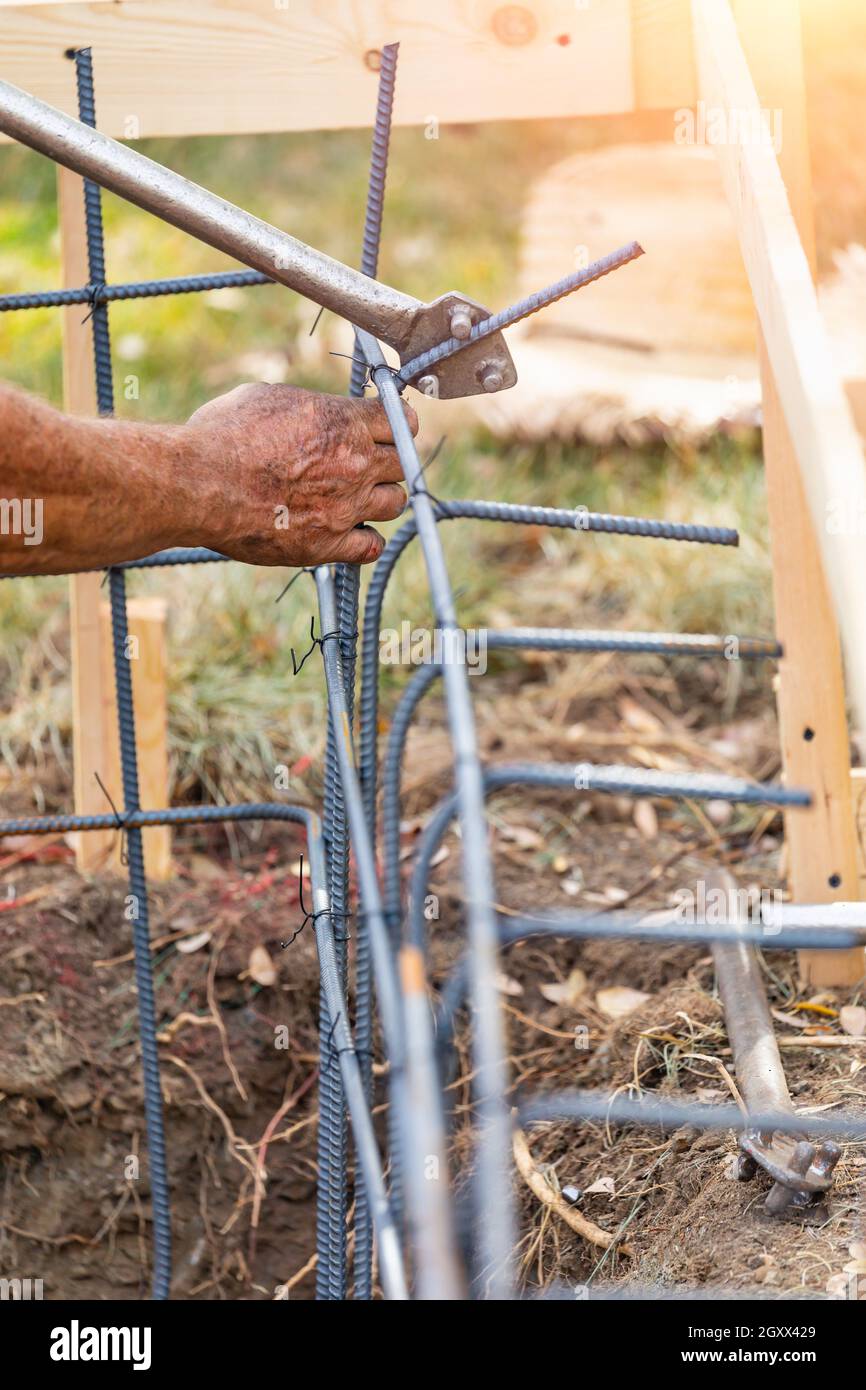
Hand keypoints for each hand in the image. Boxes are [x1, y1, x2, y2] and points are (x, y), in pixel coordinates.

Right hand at [183, 382, 417, 565]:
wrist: (200, 484)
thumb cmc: (223, 435)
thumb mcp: (268, 398)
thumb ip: (307, 407)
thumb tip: (314, 411)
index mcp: (344, 422)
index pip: (400, 421)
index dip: (394, 425)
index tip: (384, 431)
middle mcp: (355, 464)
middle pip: (401, 464)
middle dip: (385, 462)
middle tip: (363, 466)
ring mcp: (346, 507)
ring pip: (394, 504)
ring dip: (379, 500)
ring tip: (354, 498)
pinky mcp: (328, 544)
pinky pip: (371, 546)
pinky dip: (365, 540)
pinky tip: (349, 533)